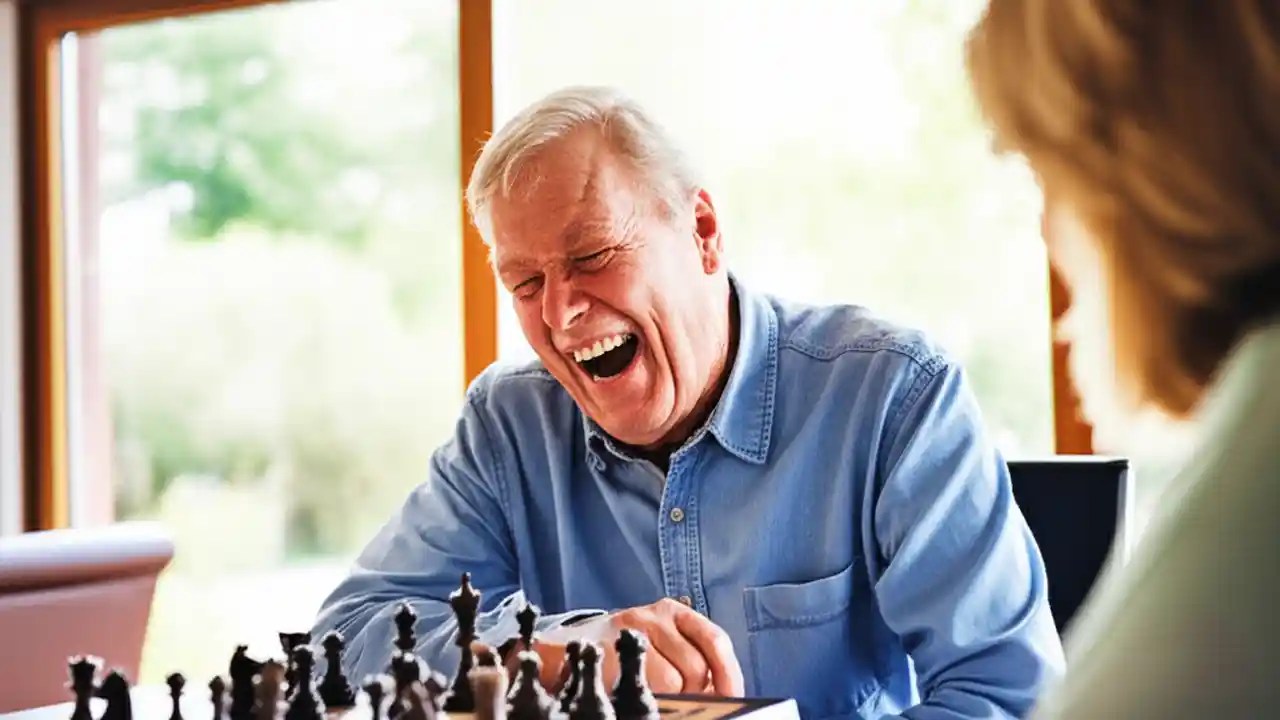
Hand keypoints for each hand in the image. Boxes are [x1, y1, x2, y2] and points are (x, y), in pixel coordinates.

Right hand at [602, 598, 744, 695]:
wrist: (570, 648)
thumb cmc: (627, 654)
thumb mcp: (662, 646)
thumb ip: (692, 663)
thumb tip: (721, 695)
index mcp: (676, 613)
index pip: (715, 640)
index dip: (729, 673)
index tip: (733, 698)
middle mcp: (655, 615)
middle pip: (696, 665)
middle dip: (694, 693)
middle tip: (680, 700)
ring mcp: (631, 630)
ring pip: (673, 680)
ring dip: (670, 698)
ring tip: (654, 695)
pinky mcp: (610, 650)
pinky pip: (644, 685)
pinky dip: (648, 697)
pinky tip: (638, 693)